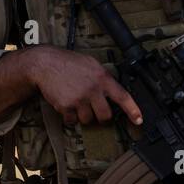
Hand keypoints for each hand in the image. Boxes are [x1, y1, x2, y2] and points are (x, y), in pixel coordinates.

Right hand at [23, 45, 142, 126]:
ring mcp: (79, 99)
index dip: (133, 110)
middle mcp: (93, 89)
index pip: (122, 96)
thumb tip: (113, 91)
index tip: (139, 120)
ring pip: (88, 120)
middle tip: (96, 112)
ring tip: (76, 103)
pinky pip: (72, 120)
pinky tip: (66, 105)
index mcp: (102, 78)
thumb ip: (103, 78)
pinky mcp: (66, 106)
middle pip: (105, 116)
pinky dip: (69, 116)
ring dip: (83, 116)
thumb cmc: (67, 62)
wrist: (44, 64)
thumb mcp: (91, 64)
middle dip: (102, 117)